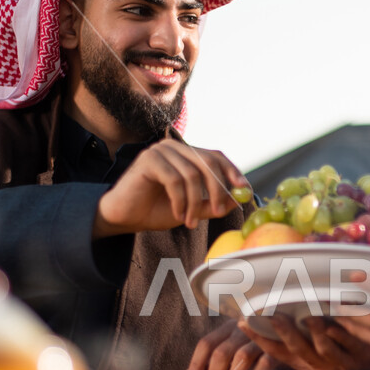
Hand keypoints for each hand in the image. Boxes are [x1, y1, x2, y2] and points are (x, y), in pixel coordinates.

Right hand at [94, 139, 248, 237]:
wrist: (125, 217)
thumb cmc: (156, 210)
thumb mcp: (191, 208)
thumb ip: (212, 203)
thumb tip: (238, 200)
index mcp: (186, 154)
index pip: (216, 156)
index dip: (232, 171)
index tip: (245, 190)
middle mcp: (175, 147)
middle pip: (208, 162)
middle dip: (218, 189)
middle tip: (220, 212)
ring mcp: (160, 150)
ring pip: (192, 174)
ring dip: (195, 203)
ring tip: (190, 222)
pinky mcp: (148, 160)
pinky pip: (174, 180)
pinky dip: (180, 201)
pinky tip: (177, 215)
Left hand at [187, 321, 287, 369]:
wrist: (292, 334)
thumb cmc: (257, 344)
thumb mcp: (235, 345)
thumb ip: (214, 358)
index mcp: (229, 327)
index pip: (207, 343)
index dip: (196, 364)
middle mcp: (244, 329)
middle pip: (221, 353)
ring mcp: (262, 337)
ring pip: (241, 357)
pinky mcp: (278, 347)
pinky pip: (264, 364)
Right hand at [238, 315, 369, 369]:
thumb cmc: (346, 351)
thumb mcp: (319, 347)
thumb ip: (299, 334)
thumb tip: (275, 312)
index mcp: (307, 362)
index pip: (278, 351)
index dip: (260, 338)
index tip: (244, 322)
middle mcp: (320, 366)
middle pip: (297, 349)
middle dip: (284, 332)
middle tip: (271, 315)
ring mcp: (342, 363)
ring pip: (323, 348)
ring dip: (314, 333)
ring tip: (306, 316)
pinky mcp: (363, 356)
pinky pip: (350, 345)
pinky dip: (340, 335)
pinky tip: (333, 323)